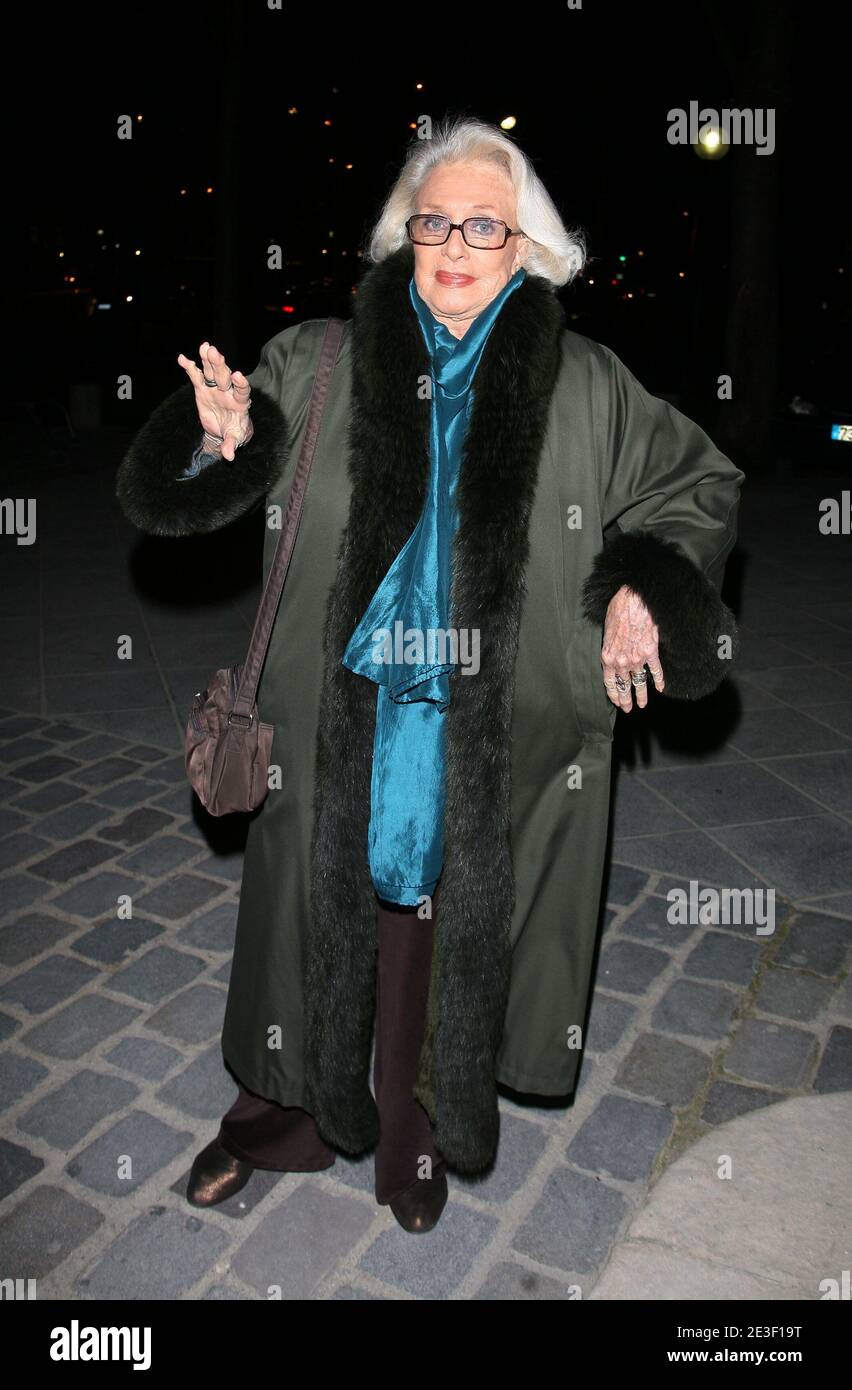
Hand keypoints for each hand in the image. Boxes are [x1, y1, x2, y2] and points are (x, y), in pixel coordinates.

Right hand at [177, 342, 253, 461]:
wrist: (224, 431)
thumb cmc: (233, 433)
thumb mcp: (234, 440)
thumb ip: (231, 445)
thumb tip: (229, 456)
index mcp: (240, 403)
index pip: (242, 390)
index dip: (240, 383)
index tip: (237, 375)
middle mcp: (228, 391)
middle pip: (224, 376)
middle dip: (220, 365)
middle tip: (215, 353)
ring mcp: (215, 388)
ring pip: (212, 372)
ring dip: (208, 360)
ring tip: (205, 347)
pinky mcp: (203, 389)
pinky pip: (196, 376)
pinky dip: (190, 367)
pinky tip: (182, 358)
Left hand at [600, 585, 664, 710]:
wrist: (633, 600)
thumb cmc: (618, 610)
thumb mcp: (606, 631)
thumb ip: (610, 648)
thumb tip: (612, 656)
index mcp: (608, 657)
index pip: (609, 682)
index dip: (613, 694)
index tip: (616, 701)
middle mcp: (622, 661)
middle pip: (624, 685)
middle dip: (626, 699)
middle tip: (628, 708)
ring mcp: (637, 658)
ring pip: (640, 682)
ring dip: (641, 694)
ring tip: (643, 704)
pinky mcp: (651, 652)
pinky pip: (656, 671)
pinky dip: (659, 680)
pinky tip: (660, 688)